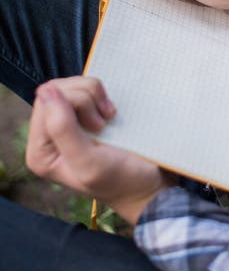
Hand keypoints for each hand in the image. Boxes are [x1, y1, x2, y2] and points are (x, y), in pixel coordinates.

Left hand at [26, 77, 170, 224]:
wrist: (146, 184)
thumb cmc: (120, 179)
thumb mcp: (89, 161)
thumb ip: (63, 129)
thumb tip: (47, 92)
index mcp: (40, 152)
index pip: (46, 101)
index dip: (75, 104)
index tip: (98, 126)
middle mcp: (47, 137)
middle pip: (56, 90)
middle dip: (85, 99)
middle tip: (103, 122)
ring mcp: (64, 125)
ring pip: (70, 86)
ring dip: (94, 97)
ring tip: (107, 119)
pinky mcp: (81, 117)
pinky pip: (83, 89)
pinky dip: (100, 96)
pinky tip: (109, 114)